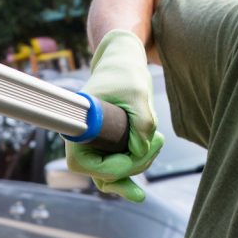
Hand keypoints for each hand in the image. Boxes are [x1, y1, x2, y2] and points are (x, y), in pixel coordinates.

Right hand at [67, 29, 165, 202]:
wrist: (123, 62)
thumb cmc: (124, 72)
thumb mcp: (138, 92)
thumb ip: (142, 121)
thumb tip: (141, 151)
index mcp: (79, 125)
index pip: (83, 163)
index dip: (111, 167)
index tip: (136, 151)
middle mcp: (83, 140)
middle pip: (103, 174)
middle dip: (135, 165)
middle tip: (158, 140)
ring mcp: (95, 145)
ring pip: (113, 175)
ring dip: (140, 165)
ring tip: (158, 139)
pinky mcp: (108, 145)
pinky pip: (118, 168)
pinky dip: (136, 167)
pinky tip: (152, 155)